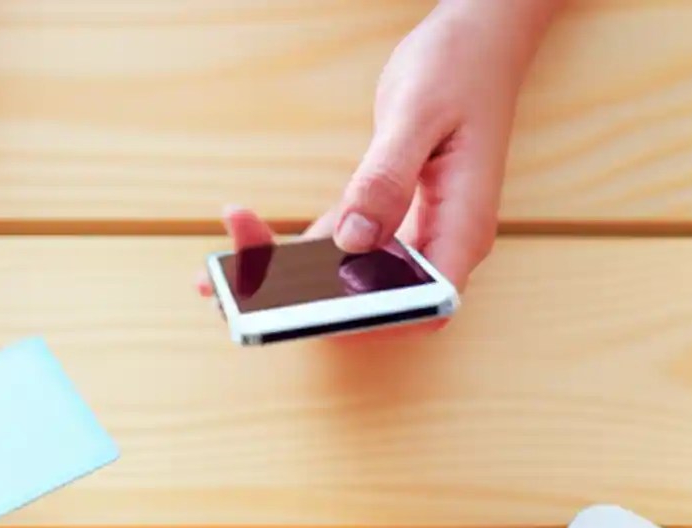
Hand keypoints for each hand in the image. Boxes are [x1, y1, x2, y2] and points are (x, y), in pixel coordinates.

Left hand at [202, 0, 558, 302]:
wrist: (474, 41)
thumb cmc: (459, 68)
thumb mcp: (418, 115)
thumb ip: (386, 179)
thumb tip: (353, 241)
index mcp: (462, 228)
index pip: (423, 304)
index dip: (368, 322)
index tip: (306, 315)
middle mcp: (437, 242)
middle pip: (371, 300)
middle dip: (302, 307)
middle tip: (237, 296)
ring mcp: (408, 234)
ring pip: (341, 280)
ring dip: (280, 283)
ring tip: (217, 281)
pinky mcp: (380, 218)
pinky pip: (329, 249)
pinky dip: (286, 253)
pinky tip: (242, 246)